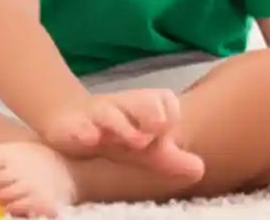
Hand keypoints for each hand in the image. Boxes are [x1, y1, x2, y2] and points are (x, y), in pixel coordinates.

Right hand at [40, 89, 179, 156]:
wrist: (69, 125)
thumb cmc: (116, 137)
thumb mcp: (145, 150)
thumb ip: (171, 159)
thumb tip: (200, 169)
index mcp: (142, 107)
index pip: (164, 100)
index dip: (170, 114)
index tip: (167, 130)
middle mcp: (122, 107)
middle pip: (140, 101)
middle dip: (150, 111)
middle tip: (158, 129)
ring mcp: (95, 115)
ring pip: (109, 113)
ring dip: (123, 125)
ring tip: (137, 141)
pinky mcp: (71, 126)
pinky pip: (78, 126)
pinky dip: (84, 131)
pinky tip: (91, 138)